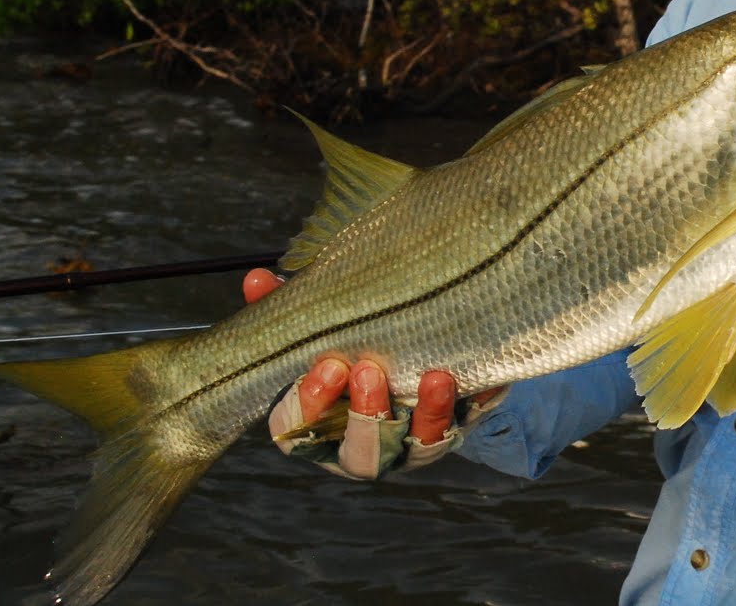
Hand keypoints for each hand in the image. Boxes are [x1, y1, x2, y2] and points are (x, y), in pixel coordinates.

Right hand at [243, 269, 501, 478]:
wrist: (409, 352)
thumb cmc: (348, 343)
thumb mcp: (319, 327)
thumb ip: (284, 309)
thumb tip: (257, 279)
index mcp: (320, 426)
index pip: (300, 430)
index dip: (311, 404)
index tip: (327, 367)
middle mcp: (366, 446)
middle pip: (363, 455)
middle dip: (367, 415)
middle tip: (370, 370)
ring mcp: (413, 443)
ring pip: (422, 446)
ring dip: (430, 413)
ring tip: (436, 375)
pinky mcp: (456, 426)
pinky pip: (471, 421)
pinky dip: (477, 398)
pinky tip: (478, 373)